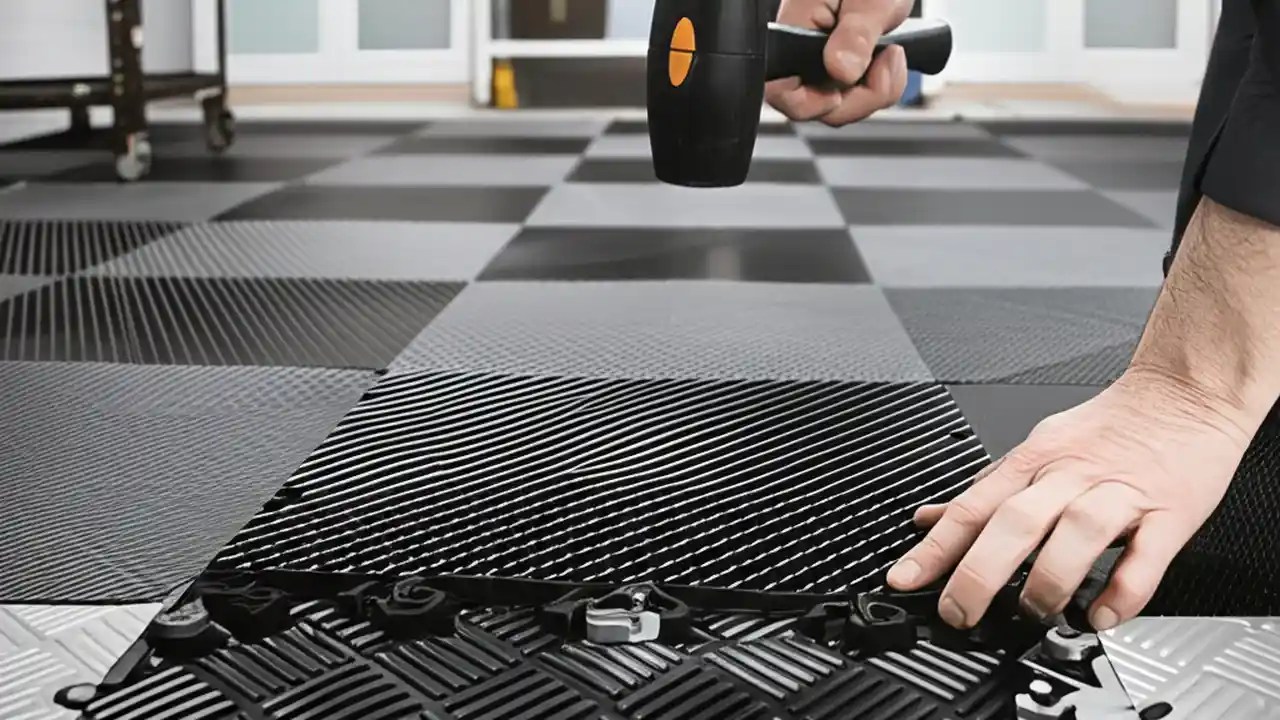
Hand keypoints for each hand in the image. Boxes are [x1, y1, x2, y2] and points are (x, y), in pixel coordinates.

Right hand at [766, 0, 912, 124]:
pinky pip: (854, 96)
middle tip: (887, 63)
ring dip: (874, 91)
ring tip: (893, 55)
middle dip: (859, 97)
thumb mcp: (871, 0)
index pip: (780, 89)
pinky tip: (890, 59)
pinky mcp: (841, 66)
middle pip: (814, 107)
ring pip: (839, 105)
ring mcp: (821, 62)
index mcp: (793, 29)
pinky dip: (879, 86)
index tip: (848, 83)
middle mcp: (800, 51)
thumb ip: (855, 34)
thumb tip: (840, 70)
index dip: (813, 101)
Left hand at [886, 368, 1253, 631]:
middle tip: (959, 611)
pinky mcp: (1170, 511)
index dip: (934, 547)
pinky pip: (1148, 555)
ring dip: (1050, 577)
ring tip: (1034, 610)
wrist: (1183, 391)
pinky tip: (1103, 614)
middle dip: (980, 571)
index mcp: (1033, 462)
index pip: (971, 507)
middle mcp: (1070, 476)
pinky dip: (1125, 589)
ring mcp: (1121, 492)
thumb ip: (986, 490)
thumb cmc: (1109, 429)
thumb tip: (930, 519)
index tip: (905, 579)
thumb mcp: (1035, 448)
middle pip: (1015, 520)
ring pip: (1078, 531)